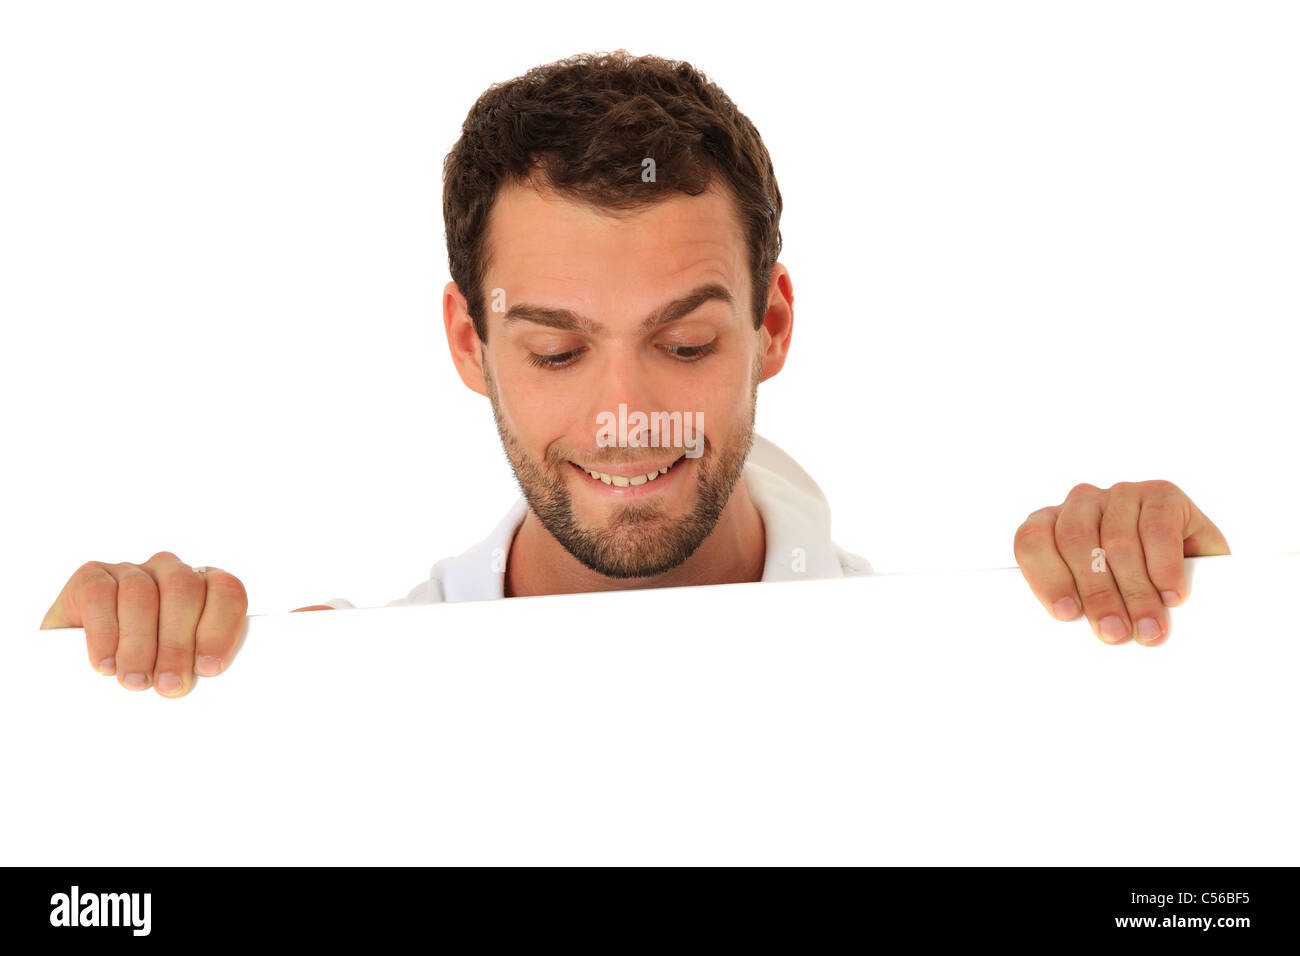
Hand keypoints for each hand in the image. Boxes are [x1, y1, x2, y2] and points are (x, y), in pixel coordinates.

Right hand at [41, 551, 247, 695]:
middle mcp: (170, 570)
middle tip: (169, 686)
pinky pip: (100, 595)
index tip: (208, 668)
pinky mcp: (91, 576)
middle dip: (177, 644)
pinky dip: (104, 634)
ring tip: (136, 681)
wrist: (82, 655)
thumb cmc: (145, 664)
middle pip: (184, 591)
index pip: (226, 591)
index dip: (220, 628)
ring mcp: (131, 570)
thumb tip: (193, 685)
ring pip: (140, 594)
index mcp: (204, 586)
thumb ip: (194, 662)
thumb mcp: (176, 663)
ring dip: (140, 644)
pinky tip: (106, 664)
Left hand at [1013, 480, 1228, 644]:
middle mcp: (1083, 502)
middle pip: (1075, 542)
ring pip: (1117, 541)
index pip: (1032, 541)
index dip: (1047, 578)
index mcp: (1053, 524)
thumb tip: (1085, 628)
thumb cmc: (1134, 590)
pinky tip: (1172, 595)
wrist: (1198, 575)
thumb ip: (1080, 602)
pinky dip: (1164, 568)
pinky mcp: (1163, 494)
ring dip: (1134, 591)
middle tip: (1114, 633)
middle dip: (1096, 594)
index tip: (1068, 615)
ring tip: (1148, 628)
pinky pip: (1157, 530)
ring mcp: (1122, 494)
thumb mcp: (1100, 597)